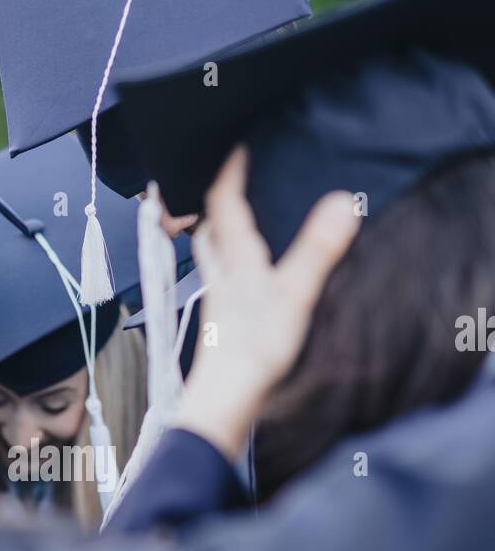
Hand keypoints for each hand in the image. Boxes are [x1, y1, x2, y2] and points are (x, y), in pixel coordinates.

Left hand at [174, 147, 360, 460]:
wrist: (223, 402)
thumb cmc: (253, 351)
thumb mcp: (294, 295)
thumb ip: (317, 250)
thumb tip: (342, 203)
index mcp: (235, 259)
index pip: (223, 203)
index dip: (228, 172)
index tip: (238, 147)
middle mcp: (220, 276)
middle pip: (208, 228)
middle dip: (214, 201)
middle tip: (227, 181)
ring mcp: (219, 301)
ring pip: (211, 256)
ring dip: (217, 234)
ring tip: (233, 222)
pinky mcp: (222, 325)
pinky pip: (222, 282)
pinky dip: (229, 266)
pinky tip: (244, 278)